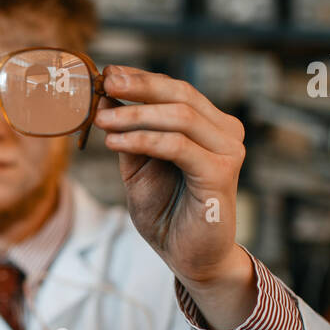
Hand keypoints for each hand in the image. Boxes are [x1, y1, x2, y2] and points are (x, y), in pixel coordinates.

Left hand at [96, 66, 255, 328]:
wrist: (189, 257)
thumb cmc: (168, 211)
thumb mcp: (139, 167)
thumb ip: (129, 134)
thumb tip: (104, 98)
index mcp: (209, 125)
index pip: (175, 89)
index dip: (140, 78)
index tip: (106, 72)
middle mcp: (225, 132)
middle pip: (180, 94)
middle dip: (138, 87)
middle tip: (104, 82)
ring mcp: (228, 150)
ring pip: (179, 116)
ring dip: (134, 114)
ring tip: (101, 119)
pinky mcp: (221, 172)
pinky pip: (177, 146)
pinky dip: (143, 139)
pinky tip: (115, 141)